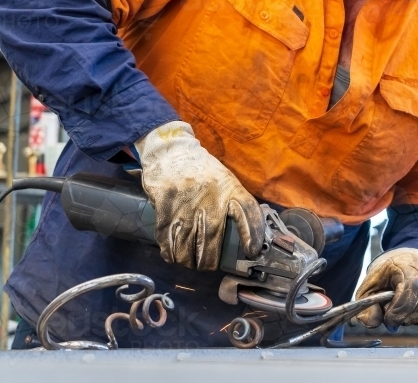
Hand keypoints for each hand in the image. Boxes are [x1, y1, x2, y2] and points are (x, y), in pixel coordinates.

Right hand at [135, 121, 263, 269]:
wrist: (171, 150)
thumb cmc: (202, 169)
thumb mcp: (225, 179)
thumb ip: (234, 202)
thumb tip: (247, 235)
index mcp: (229, 187)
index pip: (247, 212)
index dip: (252, 234)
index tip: (252, 251)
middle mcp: (210, 195)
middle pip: (212, 237)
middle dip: (209, 260)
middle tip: (208, 267)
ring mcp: (186, 201)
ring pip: (187, 242)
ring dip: (188, 259)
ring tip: (191, 264)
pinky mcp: (165, 204)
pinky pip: (166, 235)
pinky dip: (169, 251)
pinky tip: (172, 256)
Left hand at [354, 248, 417, 328]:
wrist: (407, 258)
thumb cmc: (387, 274)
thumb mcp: (369, 286)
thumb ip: (367, 305)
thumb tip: (372, 322)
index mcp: (404, 264)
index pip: (411, 289)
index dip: (399, 310)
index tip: (388, 320)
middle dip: (407, 318)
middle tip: (396, 319)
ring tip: (407, 312)